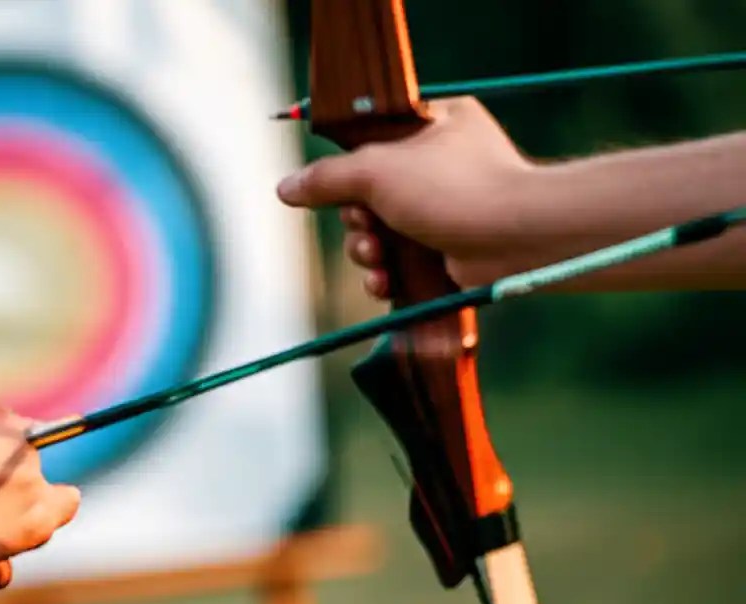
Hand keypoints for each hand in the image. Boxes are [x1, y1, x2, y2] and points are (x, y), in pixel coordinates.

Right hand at [277, 97, 545, 297]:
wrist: (516, 240)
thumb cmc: (453, 189)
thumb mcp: (376, 171)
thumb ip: (326, 179)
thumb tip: (284, 189)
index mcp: (436, 122)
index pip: (374, 138)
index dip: (349, 166)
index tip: (339, 186)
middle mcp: (444, 161)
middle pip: (371, 191)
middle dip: (356, 220)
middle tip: (365, 227)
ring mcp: (449, 207)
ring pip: (382, 230)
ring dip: (366, 250)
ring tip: (375, 259)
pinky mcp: (450, 249)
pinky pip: (402, 261)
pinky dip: (387, 273)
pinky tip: (383, 283)